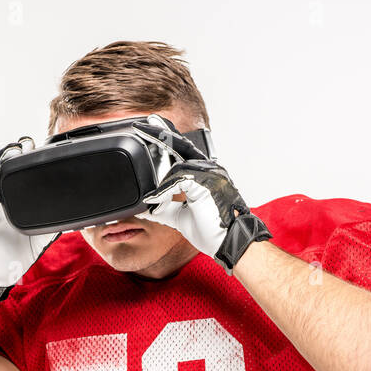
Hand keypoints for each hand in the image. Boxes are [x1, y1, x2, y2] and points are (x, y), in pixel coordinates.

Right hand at [0, 137, 58, 301]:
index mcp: (14, 201)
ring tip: (0, 195)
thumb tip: (75, 217)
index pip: (17, 173)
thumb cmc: (12, 256)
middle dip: (7, 156)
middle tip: (18, 149)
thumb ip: (52, 224)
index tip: (32, 146)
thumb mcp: (38, 239)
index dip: (21, 157)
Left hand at [132, 118, 271, 272]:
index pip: (184, 150)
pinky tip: (156, 201)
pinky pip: (179, 180)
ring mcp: (210, 174)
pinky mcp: (207, 183)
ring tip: (153, 201)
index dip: (167, 138)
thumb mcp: (181, 217)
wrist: (230, 243)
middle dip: (159, 135)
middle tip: (140, 127)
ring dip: (161, 186)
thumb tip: (146, 208)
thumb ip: (165, 208)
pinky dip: (164, 192)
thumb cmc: (213, 231)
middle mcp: (210, 169)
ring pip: (177, 168)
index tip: (151, 127)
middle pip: (181, 146)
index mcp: (206, 173)